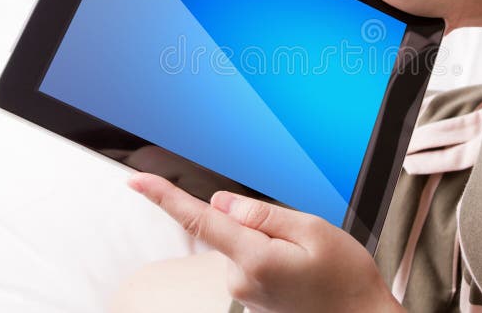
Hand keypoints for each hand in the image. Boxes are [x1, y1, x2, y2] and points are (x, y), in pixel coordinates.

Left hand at [129, 173, 402, 312]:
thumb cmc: (346, 278)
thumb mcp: (313, 229)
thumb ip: (263, 214)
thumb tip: (222, 202)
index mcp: (254, 258)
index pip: (199, 219)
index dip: (164, 197)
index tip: (135, 180)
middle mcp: (241, 280)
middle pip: (232, 227)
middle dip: (260, 219)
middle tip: (304, 236)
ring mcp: (247, 294)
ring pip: (244, 244)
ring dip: (270, 239)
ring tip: (309, 257)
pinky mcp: (254, 300)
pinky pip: (253, 261)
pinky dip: (272, 255)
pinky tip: (302, 269)